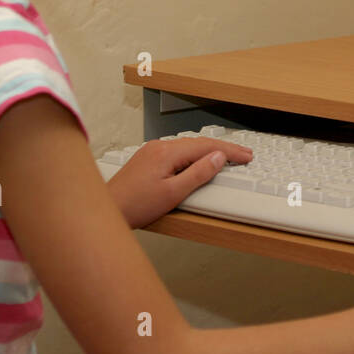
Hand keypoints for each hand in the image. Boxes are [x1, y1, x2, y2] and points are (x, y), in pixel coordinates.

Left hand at [105, 136, 253, 228]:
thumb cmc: (136, 205)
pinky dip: (194, 154)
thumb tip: (217, 158)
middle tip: (244, 155)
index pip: (206, 147)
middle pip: (198, 143)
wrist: (107, 209)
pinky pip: (177, 150)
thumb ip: (198, 174)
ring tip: (227, 156)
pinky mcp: (147, 159)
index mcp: (167, 152)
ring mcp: (152, 151)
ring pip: (188, 146)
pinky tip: (199, 159)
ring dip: (209, 150)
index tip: (246, 155)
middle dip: (223, 148)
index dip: (230, 151)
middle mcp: (159, 146)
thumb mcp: (173, 194)